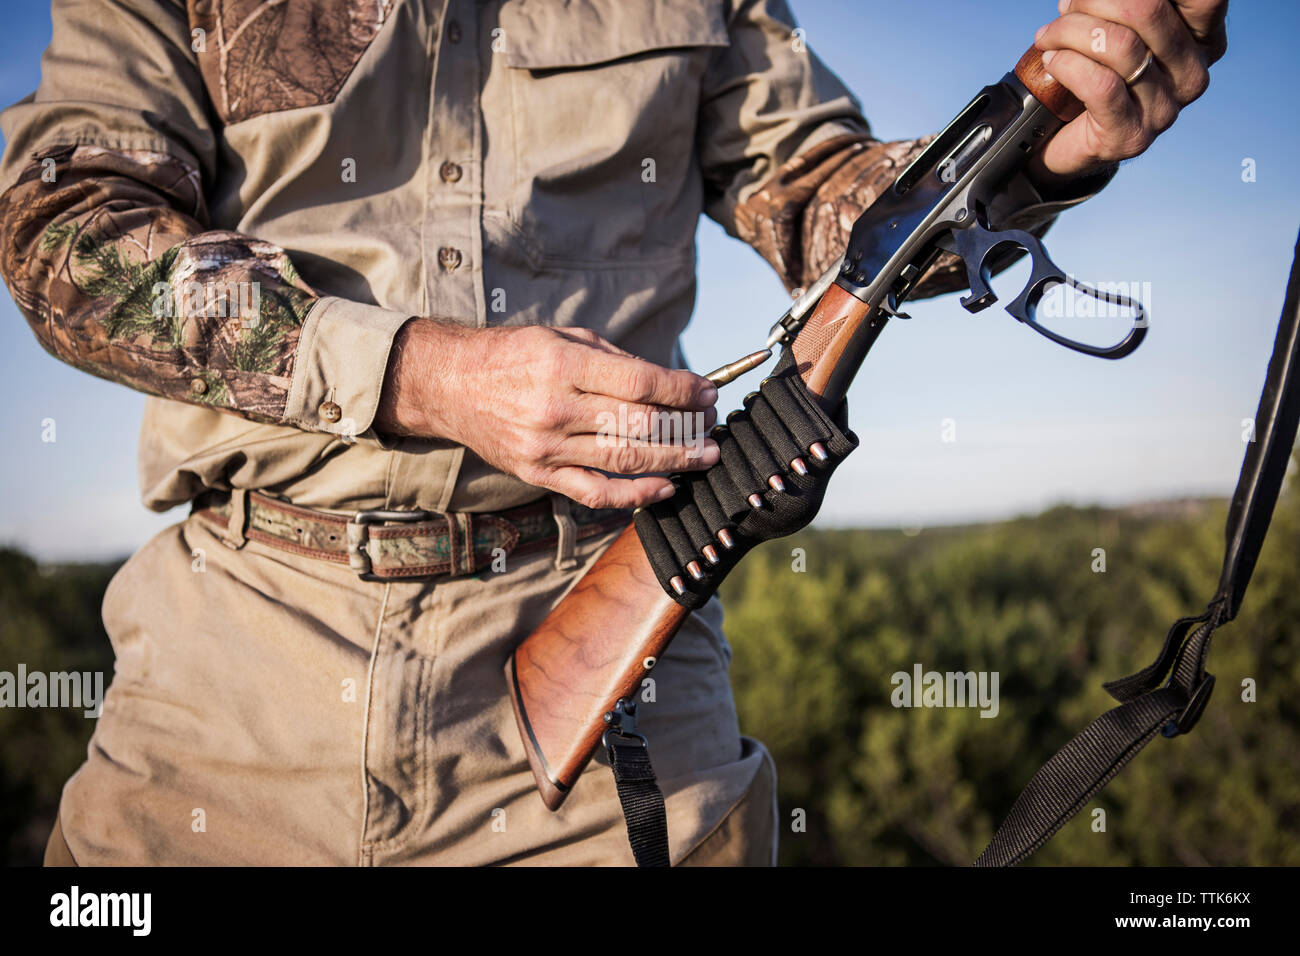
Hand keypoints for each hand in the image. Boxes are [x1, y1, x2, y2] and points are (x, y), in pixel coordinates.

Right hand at [376, 320, 719, 508]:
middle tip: (713, 429)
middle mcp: (555, 408)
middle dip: (686, 428)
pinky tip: (664, 488)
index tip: (709, 393)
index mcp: (563, 365)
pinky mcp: (538, 474)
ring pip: (624, 461)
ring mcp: (546, 447)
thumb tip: (672, 382)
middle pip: (639, 426)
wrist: (451, 385)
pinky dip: (634, 494)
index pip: (640, 383)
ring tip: (703, 458)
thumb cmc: (514, 356)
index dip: (683, 390)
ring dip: (674, 462)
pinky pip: (595, 492)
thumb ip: (616, 360)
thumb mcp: (564, 339)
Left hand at [1028, 0, 1227, 184]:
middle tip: (1064, 10)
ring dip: (1070, 31)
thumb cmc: (1092, 70)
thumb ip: (1121, 4)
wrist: (1061, 139)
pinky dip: (1067, 64)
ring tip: (1048, 36)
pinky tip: (1052, 60)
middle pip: (1148, 10)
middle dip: (1093, 1)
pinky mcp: (1131, 135)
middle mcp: (1192, 73)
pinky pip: (1100, 85)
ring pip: (1120, 45)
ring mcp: (1165, 109)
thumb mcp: (1115, 24)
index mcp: (1202, 37)